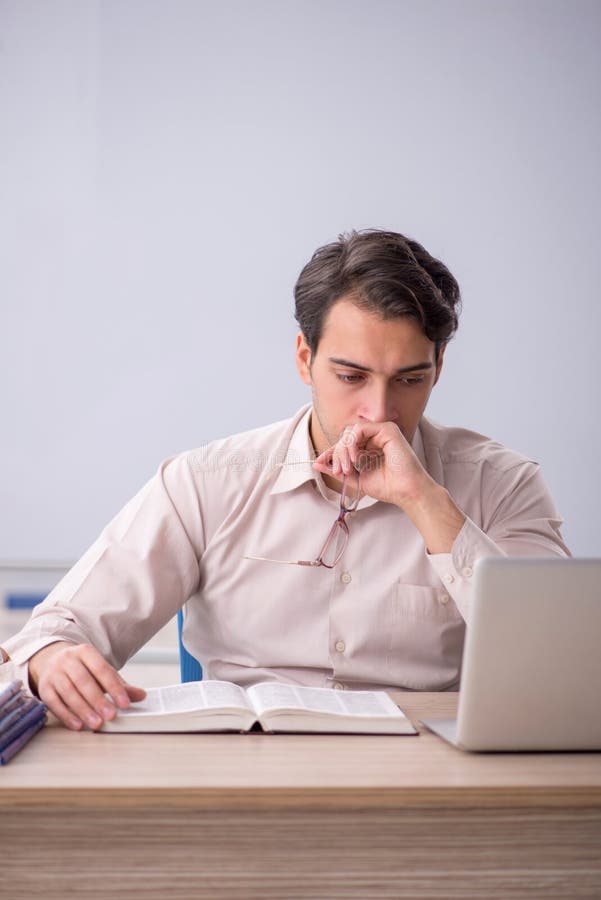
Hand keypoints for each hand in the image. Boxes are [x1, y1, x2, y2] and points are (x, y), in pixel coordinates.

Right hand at [28, 641, 145, 730]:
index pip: (102, 669)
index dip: (114, 687)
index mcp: (85, 652)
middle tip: (111, 716)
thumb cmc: (82, 669)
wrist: (52, 659)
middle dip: (98, 700)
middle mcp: (68, 660)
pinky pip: (54, 702)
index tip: (124, 703)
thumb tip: (141, 695)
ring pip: (69, 692)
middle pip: (84, 681)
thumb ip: (119, 684)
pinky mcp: (44, 688)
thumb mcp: (100, 671)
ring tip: (97, 723)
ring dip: (83, 709)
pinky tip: (78, 725)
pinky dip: (66, 715)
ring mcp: (54, 673)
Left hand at [313, 420, 430, 507]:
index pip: (345, 443)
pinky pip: (360, 429)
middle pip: (345, 436)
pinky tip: (355, 459)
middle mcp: (376, 437)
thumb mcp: (355, 478)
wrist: (406, 492)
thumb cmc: (388, 487)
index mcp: (370, 446)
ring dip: (343, 450)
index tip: (319, 463)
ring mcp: (382, 431)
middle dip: (337, 453)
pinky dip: (352, 443)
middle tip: (338, 471)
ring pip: (350, 432)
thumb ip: (337, 470)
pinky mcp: (388, 429)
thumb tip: (316, 464)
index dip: (331, 452)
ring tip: (347, 468)